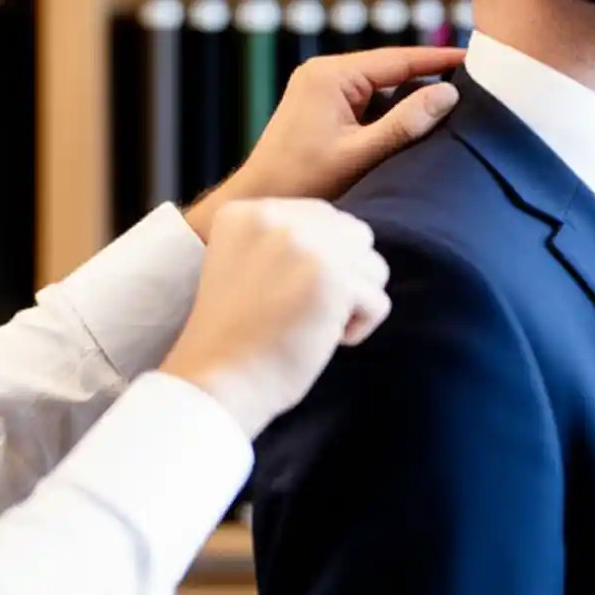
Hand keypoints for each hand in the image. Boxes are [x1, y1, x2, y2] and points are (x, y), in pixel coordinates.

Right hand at [161, 198, 390, 437]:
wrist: (216, 381)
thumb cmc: (235, 338)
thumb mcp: (246, 266)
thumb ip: (288, 241)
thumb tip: (354, 239)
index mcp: (247, 213)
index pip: (322, 217)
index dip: (321, 262)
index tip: (287, 295)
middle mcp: (276, 218)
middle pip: (355, 235)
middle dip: (345, 276)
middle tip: (307, 311)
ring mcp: (307, 244)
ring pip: (372, 266)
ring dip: (353, 303)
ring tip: (314, 325)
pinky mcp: (335, 278)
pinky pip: (377, 301)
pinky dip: (358, 329)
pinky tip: (321, 341)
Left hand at [186, 46, 464, 242]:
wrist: (258, 202)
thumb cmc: (302, 182)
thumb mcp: (362, 154)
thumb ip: (406, 124)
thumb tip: (448, 95)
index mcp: (330, 75)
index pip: (398, 59)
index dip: (439, 60)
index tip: (476, 60)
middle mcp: (324, 74)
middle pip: (392, 72)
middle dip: (428, 81)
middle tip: (474, 89)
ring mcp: (321, 90)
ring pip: (381, 90)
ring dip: (409, 103)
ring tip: (451, 112)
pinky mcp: (322, 110)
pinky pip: (367, 105)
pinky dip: (390, 117)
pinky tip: (415, 132)